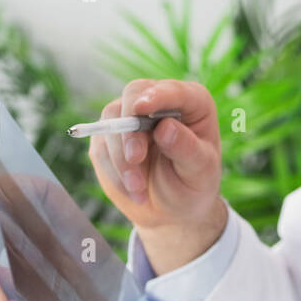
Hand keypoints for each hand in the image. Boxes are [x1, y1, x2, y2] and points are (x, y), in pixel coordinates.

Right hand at [88, 78, 226, 270]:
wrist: (172, 210)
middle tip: (135, 158)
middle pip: (133, 96)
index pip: (171, 90)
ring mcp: (131, 117)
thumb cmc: (193, 184)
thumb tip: (165, 128)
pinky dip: (114, 172)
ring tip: (138, 188)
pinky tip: (133, 190)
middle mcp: (159, 102)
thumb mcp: (199, 171)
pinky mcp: (110, 137)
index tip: (140, 108)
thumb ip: (186, 148)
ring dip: (121, 158)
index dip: (155, 96)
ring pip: (112, 121)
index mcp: (191, 102)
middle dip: (130, 128)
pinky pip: (101, 147)